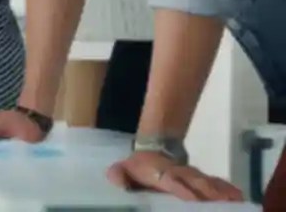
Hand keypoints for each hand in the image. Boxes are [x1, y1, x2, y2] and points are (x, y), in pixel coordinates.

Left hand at [106, 152, 243, 201]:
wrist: (153, 150)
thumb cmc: (137, 167)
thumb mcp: (122, 169)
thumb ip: (118, 174)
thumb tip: (116, 180)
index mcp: (161, 173)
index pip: (173, 182)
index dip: (183, 190)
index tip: (194, 200)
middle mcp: (182, 174)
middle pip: (197, 184)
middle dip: (209, 194)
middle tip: (222, 205)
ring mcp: (194, 176)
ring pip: (210, 184)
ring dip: (222, 193)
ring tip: (235, 203)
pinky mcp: (203, 180)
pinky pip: (218, 184)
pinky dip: (228, 190)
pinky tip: (239, 198)